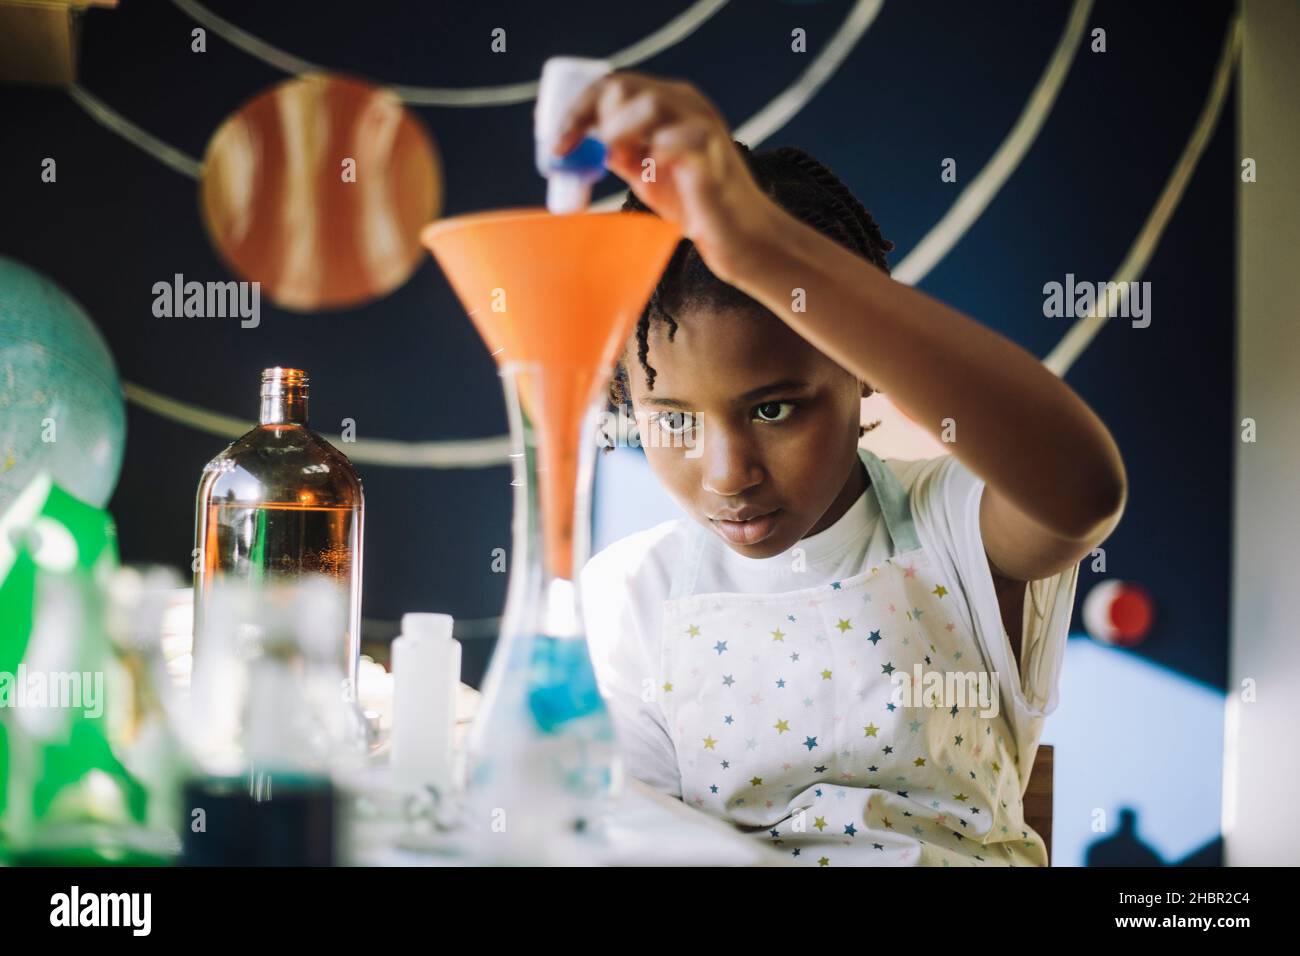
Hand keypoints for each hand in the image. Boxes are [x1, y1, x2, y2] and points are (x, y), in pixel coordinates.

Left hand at [551, 71, 779, 280]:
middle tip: (586, 155)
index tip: (556, 145)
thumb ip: (621, 152)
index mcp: (670, 104)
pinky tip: (654, 173)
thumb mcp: (646, 173)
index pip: (614, 86)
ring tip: (625, 163)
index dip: (577, 111)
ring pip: (648, 104)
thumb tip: (584, 142)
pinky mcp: (711, 152)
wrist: (736, 234)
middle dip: (594, 119)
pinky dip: (654, 156)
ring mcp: (702, 124)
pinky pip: (674, 140)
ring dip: (622, 134)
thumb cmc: (694, 203)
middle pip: (624, 86)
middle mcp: (687, 105)